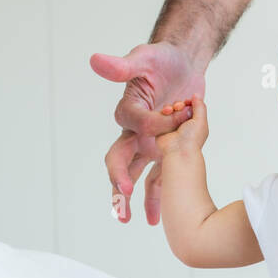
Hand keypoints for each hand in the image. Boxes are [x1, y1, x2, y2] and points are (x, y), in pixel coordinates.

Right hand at [89, 41, 205, 224]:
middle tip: (122, 197)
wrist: (182, 67)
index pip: (137, 125)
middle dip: (119, 179)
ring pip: (134, 175)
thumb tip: (95, 61)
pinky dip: (157, 198)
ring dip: (130, 198)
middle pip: (119, 159)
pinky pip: (158, 179)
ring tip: (125, 219)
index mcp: (129, 111)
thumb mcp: (144, 57)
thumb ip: (122, 65)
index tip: (176, 111)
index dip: (156, 123)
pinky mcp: (166, 153)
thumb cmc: (162, 60)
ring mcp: (148, 146)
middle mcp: (134, 132)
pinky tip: (155, 219)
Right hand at [155, 95, 208, 156]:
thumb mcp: (201, 121)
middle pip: (180, 106)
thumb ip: (200, 106)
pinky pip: (162, 114)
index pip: (191, 106)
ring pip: (171, 109)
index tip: (188, 103)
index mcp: (195, 123)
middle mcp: (184, 124)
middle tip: (179, 107)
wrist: (178, 151)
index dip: (189, 102)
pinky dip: (164, 111)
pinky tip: (167, 113)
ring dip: (172, 107)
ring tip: (171, 111)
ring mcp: (173, 126)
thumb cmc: (192, 139)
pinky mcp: (163, 127)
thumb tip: (196, 95)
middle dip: (179, 104)